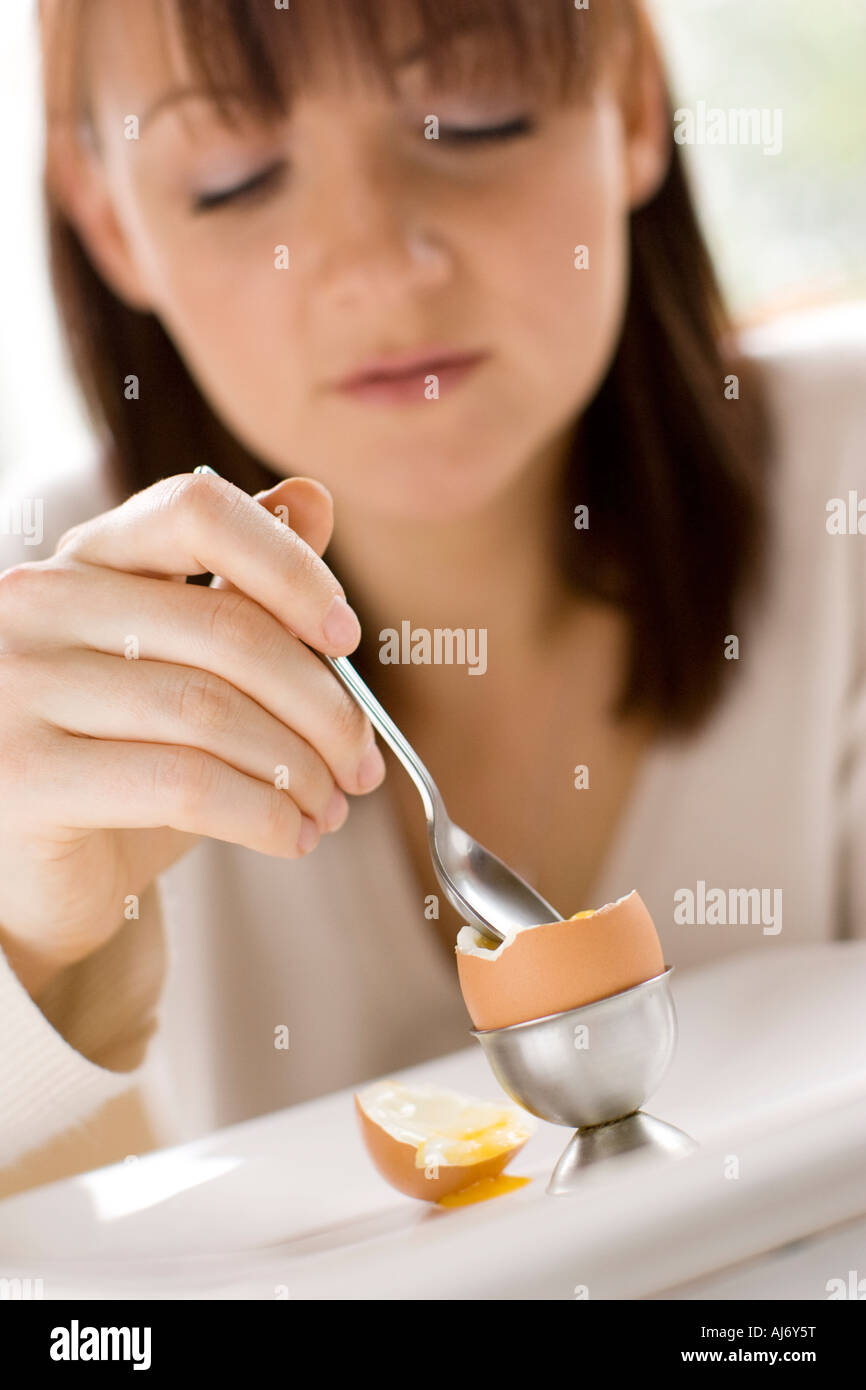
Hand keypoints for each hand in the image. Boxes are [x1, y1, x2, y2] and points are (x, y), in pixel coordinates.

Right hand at [0, 471, 383, 994]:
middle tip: (362, 763)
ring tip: (330, 807)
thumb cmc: (119, 768)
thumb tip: (312, 498)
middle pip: (229, 630)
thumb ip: (240, 587)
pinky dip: (262, 815)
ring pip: (212, 712)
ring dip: (298, 770)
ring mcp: (20, 685)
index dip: (290, 567)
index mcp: (87, 559)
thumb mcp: (184, 671)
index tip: (345, 637)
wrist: (35, 877)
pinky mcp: (26, 774)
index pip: (198, 511)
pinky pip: (185, 784)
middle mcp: (40, 603)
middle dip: (324, 707)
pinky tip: (291, 836)